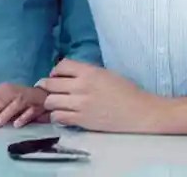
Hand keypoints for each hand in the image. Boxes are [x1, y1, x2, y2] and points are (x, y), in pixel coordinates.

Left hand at [0, 82, 49, 127]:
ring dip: (4, 115)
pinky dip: (23, 118)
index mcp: (3, 89)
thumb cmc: (18, 98)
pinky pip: (29, 112)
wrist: (42, 94)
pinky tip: (16, 125)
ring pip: (13, 106)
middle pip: (0, 102)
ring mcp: (26, 98)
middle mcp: (13, 91)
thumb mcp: (5, 98)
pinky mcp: (37, 105)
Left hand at [39, 59, 165, 132]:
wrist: (140, 112)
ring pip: (50, 101)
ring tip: (55, 103)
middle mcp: (81, 86)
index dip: (55, 71)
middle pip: (50, 84)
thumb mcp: (105, 74)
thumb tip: (67, 75)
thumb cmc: (126, 91)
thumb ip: (86, 73)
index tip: (56, 77)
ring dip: (50, 102)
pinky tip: (62, 115)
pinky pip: (58, 117)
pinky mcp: (82, 120)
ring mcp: (80, 104)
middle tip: (49, 90)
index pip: (61, 66)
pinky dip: (56, 115)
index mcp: (89, 72)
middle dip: (46, 86)